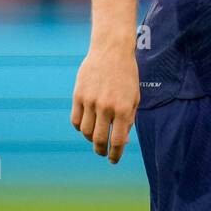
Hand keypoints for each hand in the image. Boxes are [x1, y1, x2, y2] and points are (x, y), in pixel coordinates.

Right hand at [70, 44, 140, 162]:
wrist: (112, 50)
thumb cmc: (127, 75)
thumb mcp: (134, 97)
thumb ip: (129, 119)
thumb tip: (123, 141)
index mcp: (123, 109)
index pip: (118, 141)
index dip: (115, 155)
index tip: (113, 160)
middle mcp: (106, 107)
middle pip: (99, 140)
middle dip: (101, 150)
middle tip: (103, 152)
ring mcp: (90, 101)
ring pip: (86, 132)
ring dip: (90, 139)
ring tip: (96, 138)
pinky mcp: (78, 95)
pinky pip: (76, 120)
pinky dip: (80, 127)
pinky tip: (87, 126)